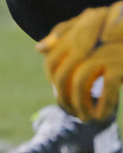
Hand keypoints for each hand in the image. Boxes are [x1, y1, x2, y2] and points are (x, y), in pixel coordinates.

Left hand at [39, 1, 122, 120]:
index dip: (53, 81)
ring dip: (81, 105)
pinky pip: (107, 89)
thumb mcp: (92, 35)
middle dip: (64, 98)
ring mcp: (105, 54)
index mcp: (77, 36)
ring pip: (80, 83)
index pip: (52, 62)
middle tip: (72, 112)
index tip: (61, 95)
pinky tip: (102, 115)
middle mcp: (88, 45)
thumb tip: (38, 48)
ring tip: (86, 118)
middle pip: (62, 75)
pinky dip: (103, 105)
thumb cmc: (117, 41)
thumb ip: (66, 37)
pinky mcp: (120, 66)